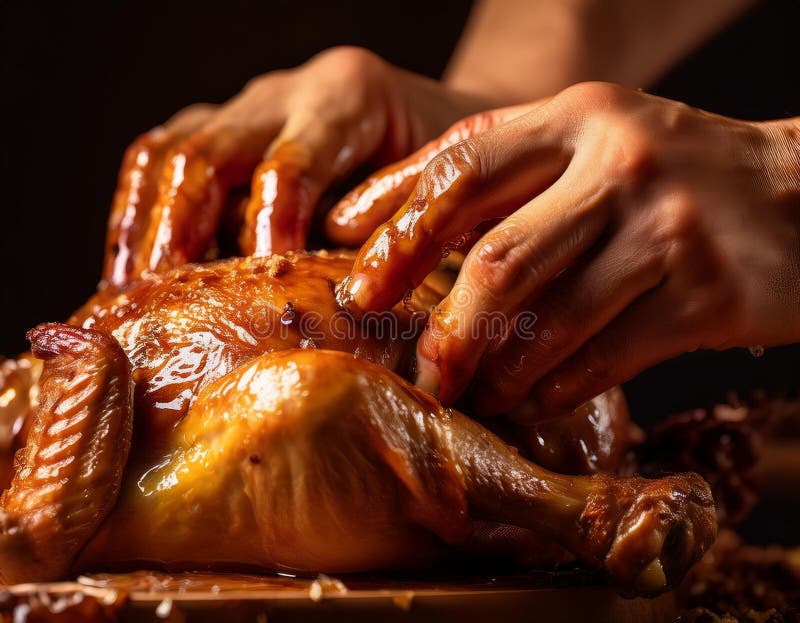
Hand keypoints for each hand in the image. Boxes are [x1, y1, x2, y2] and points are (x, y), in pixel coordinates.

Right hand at [102, 46, 491, 288]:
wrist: (437, 121)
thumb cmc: (442, 166)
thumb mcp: (436, 189)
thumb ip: (394, 227)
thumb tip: (342, 303)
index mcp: (348, 97)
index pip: (290, 162)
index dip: (270, 223)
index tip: (258, 281)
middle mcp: (285, 94)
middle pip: (208, 151)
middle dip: (180, 227)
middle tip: (164, 294)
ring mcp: (246, 108)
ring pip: (169, 150)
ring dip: (144, 222)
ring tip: (130, 288)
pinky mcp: (224, 128)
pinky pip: (159, 156)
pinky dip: (138, 209)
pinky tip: (130, 264)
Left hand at [339, 82, 799, 419]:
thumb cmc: (669, 172)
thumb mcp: (585, 140)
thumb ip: (490, 167)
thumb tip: (371, 214)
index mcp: (576, 117)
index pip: (463, 168)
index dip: (399, 228)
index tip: (357, 281)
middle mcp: (619, 162)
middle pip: (499, 257)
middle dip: (446, 328)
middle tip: (419, 370)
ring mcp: (667, 227)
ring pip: (550, 319)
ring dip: (498, 370)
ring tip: (471, 394)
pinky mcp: (709, 293)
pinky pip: (606, 357)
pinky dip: (555, 388)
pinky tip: (531, 401)